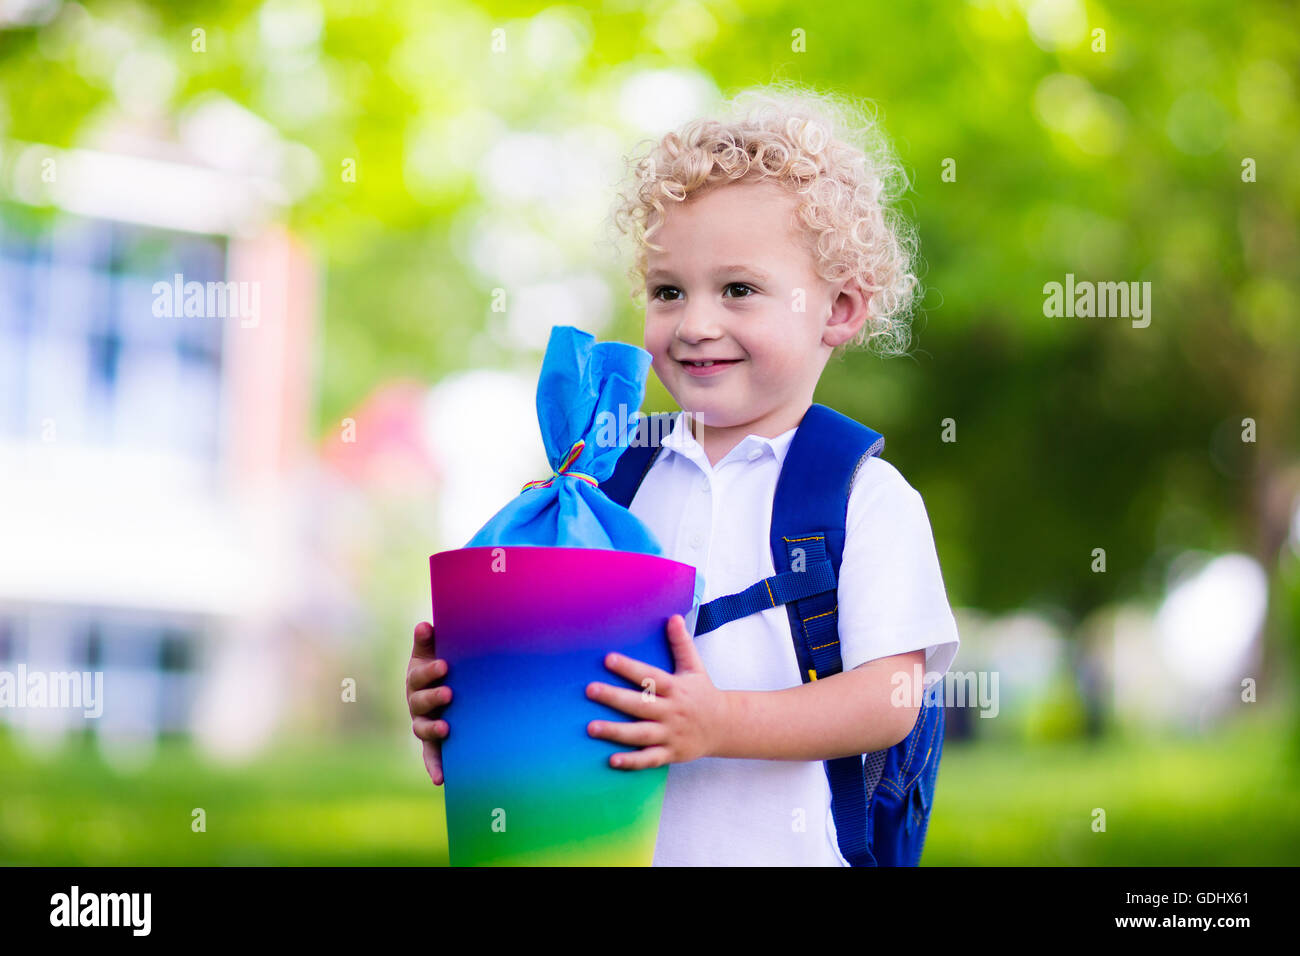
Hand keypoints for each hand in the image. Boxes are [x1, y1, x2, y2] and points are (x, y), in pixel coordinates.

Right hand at [406, 621, 451, 784]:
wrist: (446, 687)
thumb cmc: (441, 667)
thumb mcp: (433, 652)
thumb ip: (428, 641)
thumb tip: (425, 625)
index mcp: (416, 681)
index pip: (419, 676)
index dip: (430, 671)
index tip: (445, 665)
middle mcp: (416, 704)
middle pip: (420, 702)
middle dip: (434, 697)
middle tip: (449, 692)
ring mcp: (423, 724)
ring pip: (423, 729)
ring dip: (433, 729)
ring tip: (446, 727)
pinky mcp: (433, 744)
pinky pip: (431, 756)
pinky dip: (434, 767)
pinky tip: (441, 780)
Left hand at [585, 614, 730, 769]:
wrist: (725, 726)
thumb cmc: (703, 693)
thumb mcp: (694, 667)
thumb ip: (681, 644)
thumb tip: (673, 617)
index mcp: (676, 688)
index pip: (650, 676)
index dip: (629, 668)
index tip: (608, 658)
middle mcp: (672, 711)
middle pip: (640, 704)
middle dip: (614, 698)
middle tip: (590, 690)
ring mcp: (671, 734)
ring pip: (641, 734)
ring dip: (616, 732)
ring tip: (591, 727)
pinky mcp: (671, 753)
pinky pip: (650, 759)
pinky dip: (632, 762)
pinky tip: (612, 760)